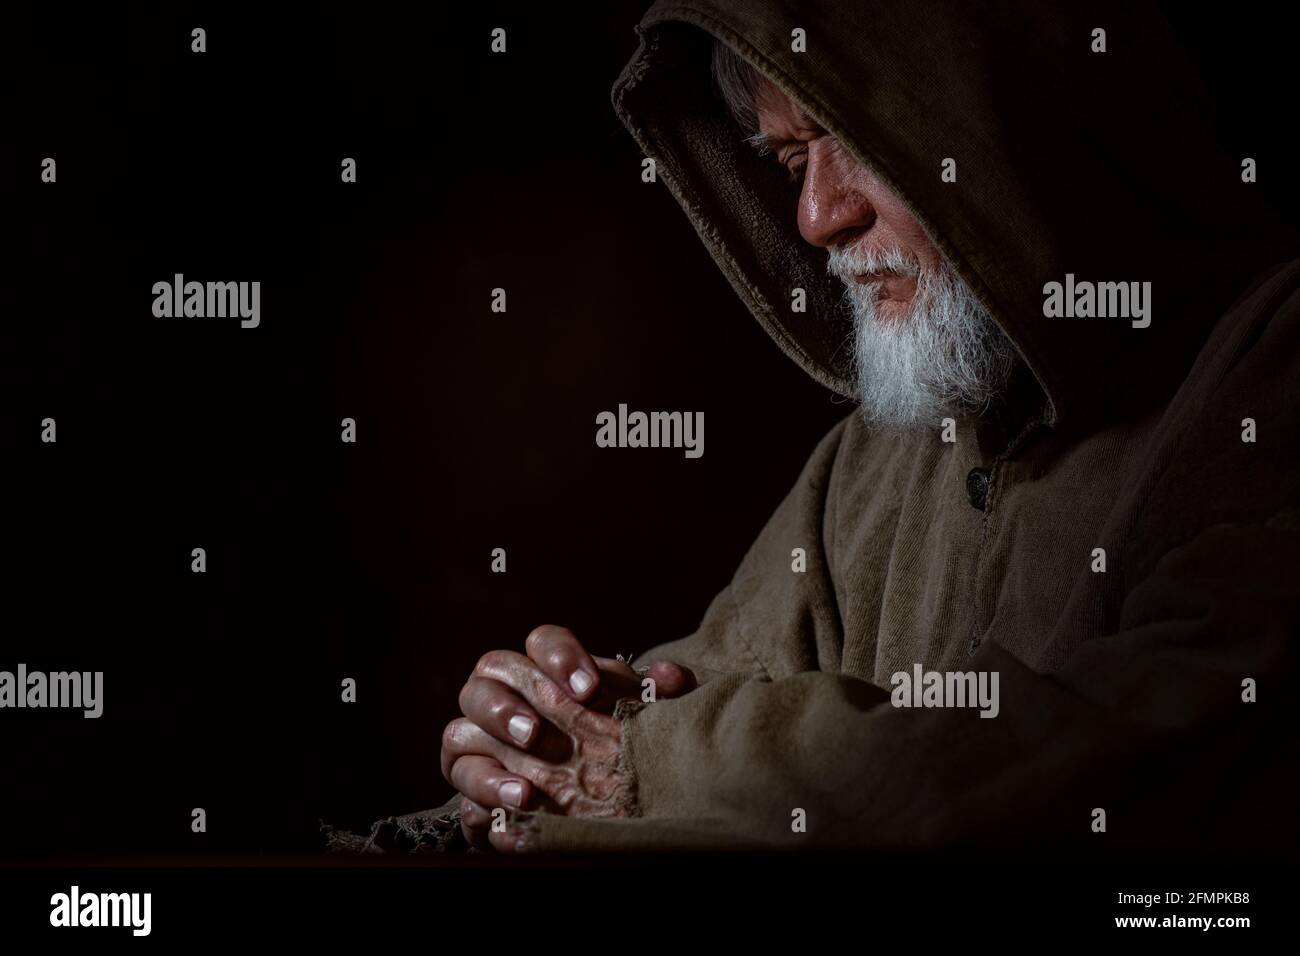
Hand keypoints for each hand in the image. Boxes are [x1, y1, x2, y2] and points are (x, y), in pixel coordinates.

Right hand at [442, 625, 695, 850]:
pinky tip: (514, 809)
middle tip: (535, 733)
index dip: (560, 658)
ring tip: (526, 788)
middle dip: (507, 704)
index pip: (543, 642)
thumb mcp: (636, 719)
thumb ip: (653, 697)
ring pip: (459, 731)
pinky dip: (484, 798)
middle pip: (488, 676)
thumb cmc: (610, 742)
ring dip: (489, 760)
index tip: (588, 688)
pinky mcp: (471, 786)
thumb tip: (669, 678)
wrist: (588, 799)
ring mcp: (479, 741)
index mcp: (546, 668)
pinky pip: (461, 787)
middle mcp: (504, 696)